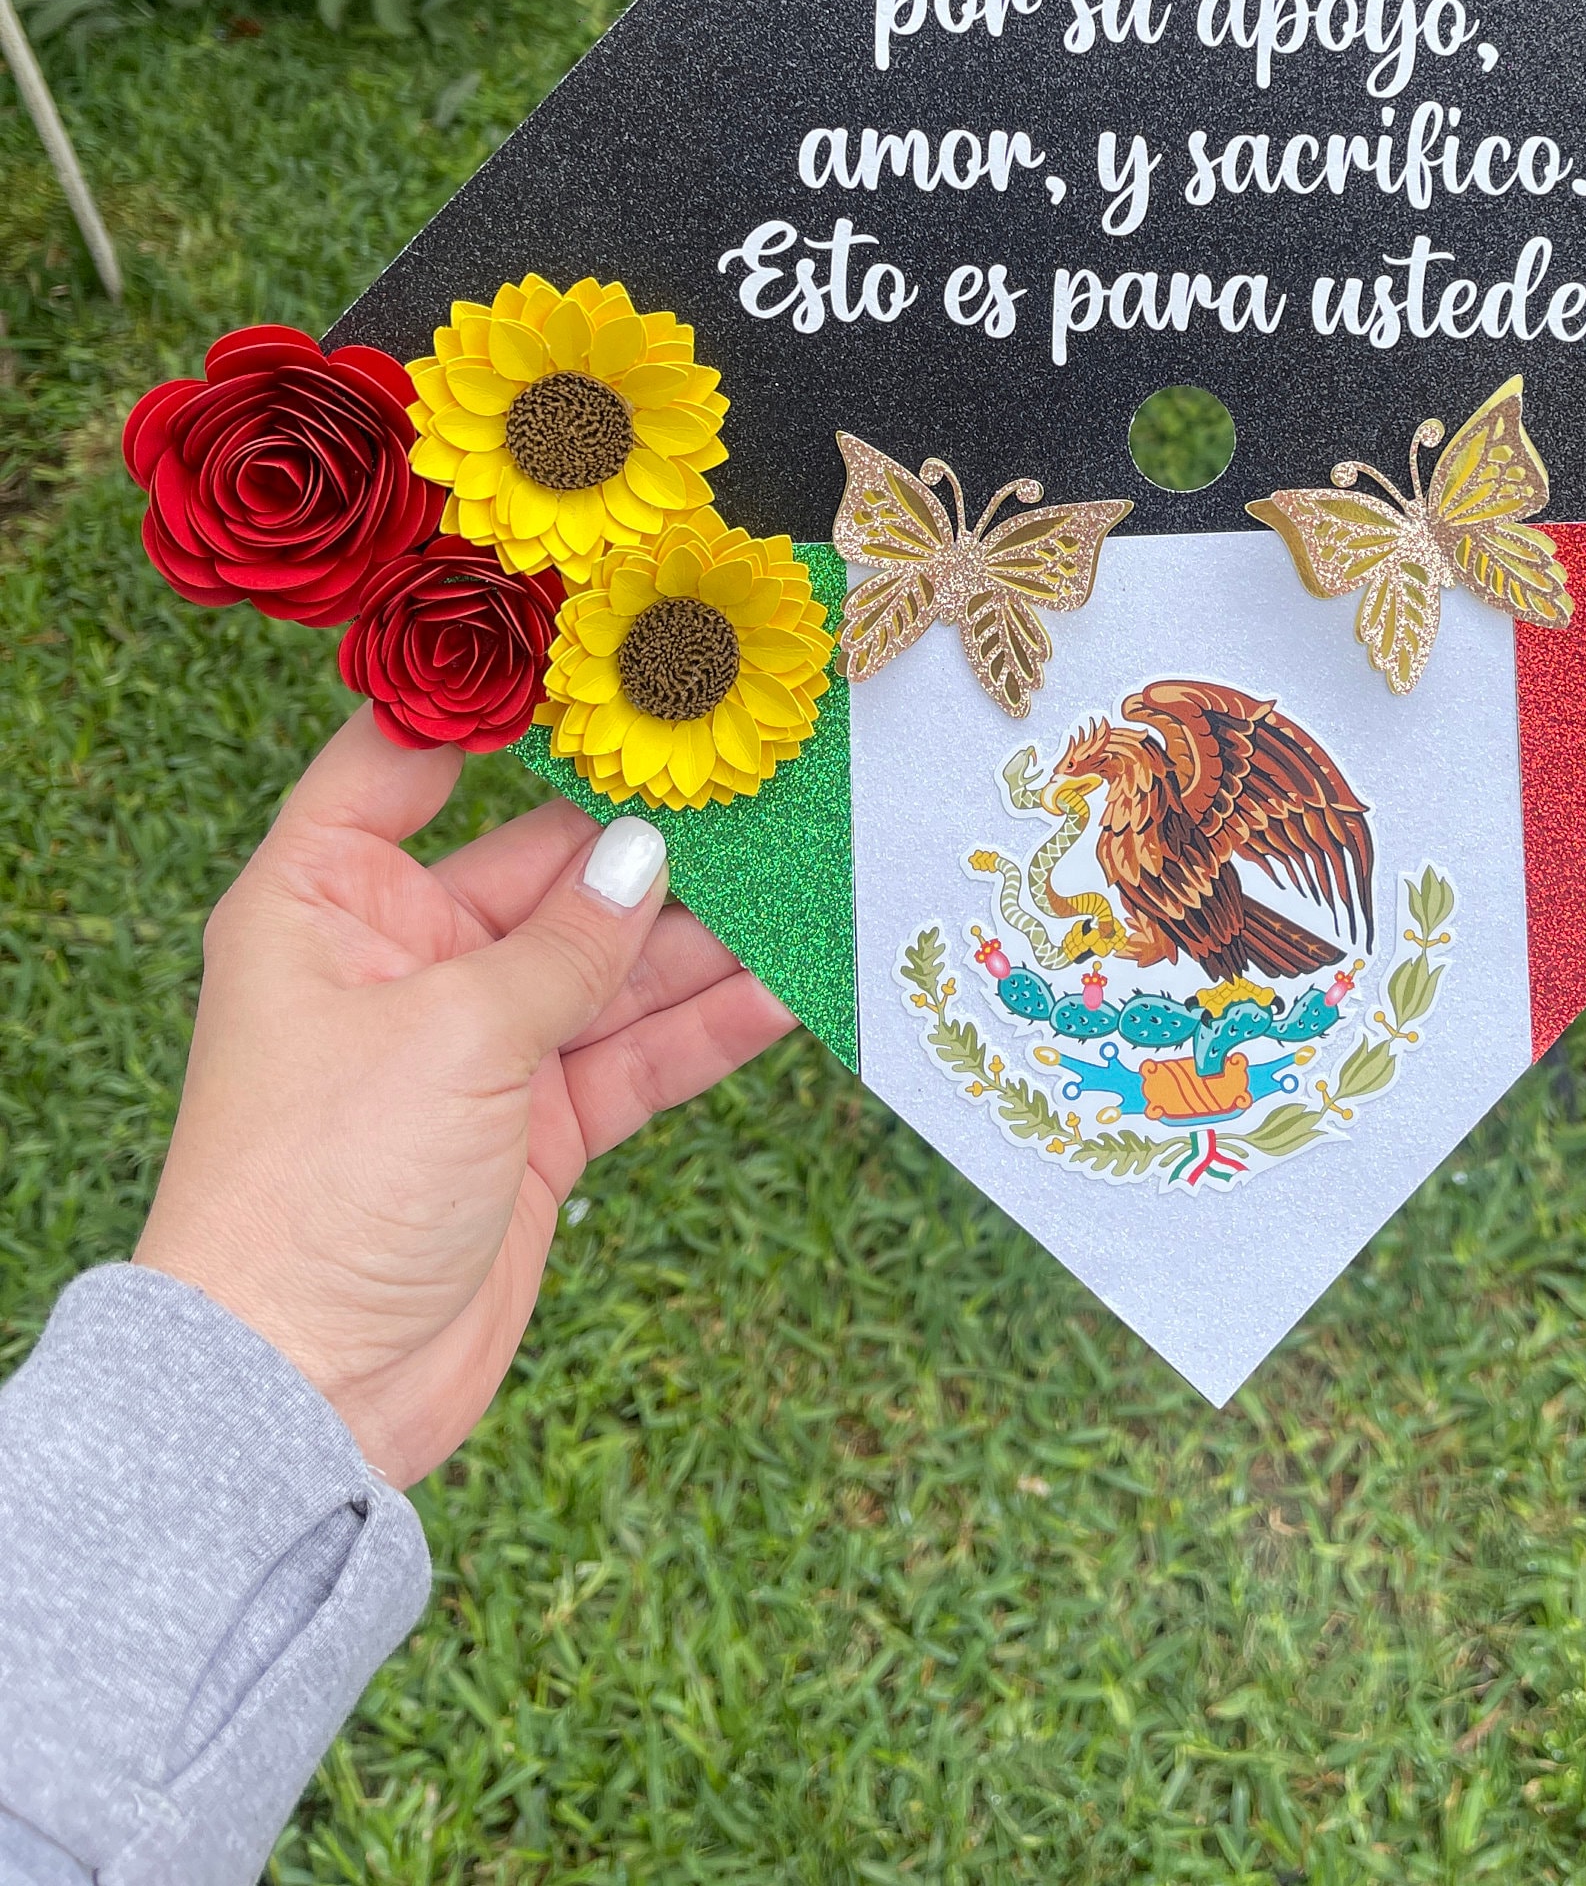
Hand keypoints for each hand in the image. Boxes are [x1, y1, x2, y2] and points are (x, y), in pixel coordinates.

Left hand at [136, 705, 792, 1485]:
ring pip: (606, 963)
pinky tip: (788, 982)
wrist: (305, 1391)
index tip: (591, 667)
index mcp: (325, 903)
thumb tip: (648, 859)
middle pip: (538, 868)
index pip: (398, 765)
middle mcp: (399, 959)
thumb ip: (567, 944)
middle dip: (645, 838)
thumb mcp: (452, 1034)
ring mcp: (472, 1045)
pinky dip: (705, 1024)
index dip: (486, 712)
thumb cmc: (321, 1184)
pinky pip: (633, 1053)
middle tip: (756, 784)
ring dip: (700, 932)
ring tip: (806, 872)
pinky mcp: (531, 1128)